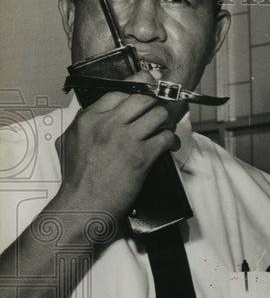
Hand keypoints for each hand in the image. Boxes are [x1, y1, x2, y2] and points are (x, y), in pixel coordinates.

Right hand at [55, 71, 179, 218]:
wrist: (82, 206)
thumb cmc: (77, 181)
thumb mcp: (69, 142)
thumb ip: (84, 124)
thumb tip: (95, 114)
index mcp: (89, 118)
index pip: (120, 91)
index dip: (137, 92)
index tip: (147, 94)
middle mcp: (108, 123)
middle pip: (143, 97)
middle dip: (156, 103)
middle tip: (160, 112)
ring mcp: (126, 138)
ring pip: (158, 114)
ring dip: (166, 121)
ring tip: (165, 129)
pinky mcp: (141, 156)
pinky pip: (166, 137)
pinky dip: (172, 140)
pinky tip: (170, 145)